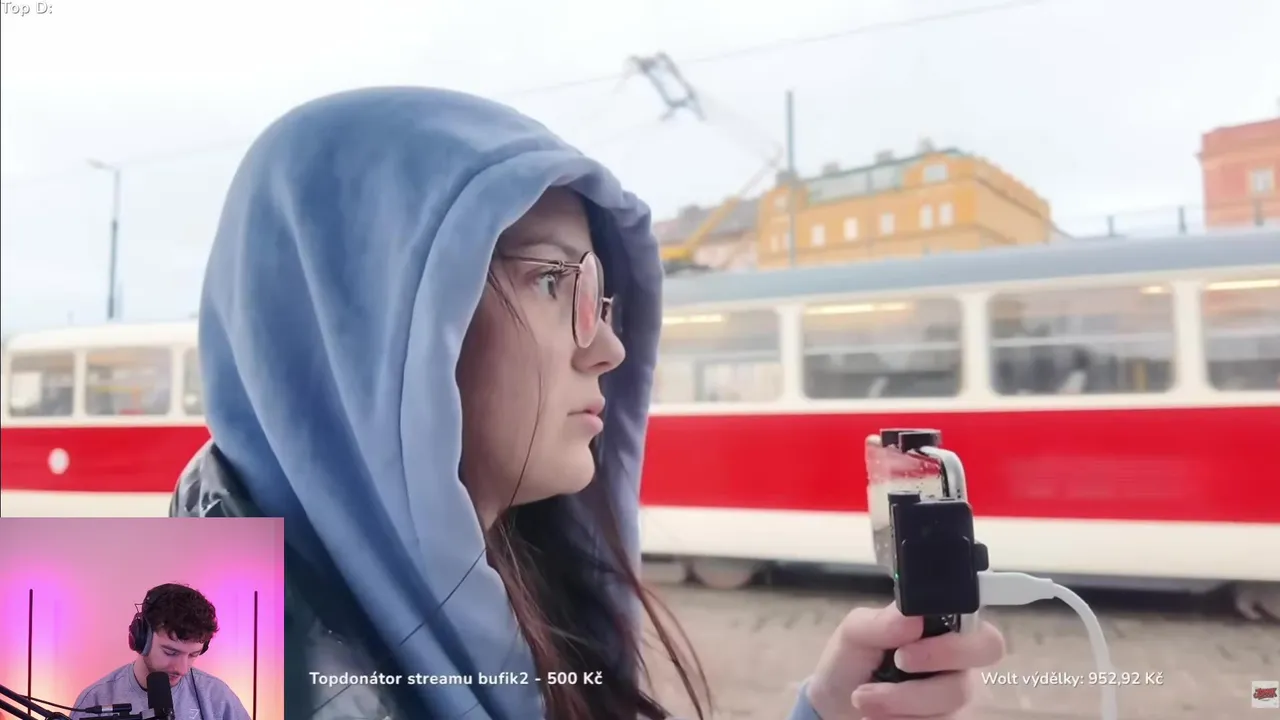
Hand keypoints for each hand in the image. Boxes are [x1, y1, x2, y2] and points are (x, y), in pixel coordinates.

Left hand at [805, 604, 1004, 718]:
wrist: (835, 702)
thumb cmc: (853, 659)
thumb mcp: (856, 632)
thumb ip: (881, 622)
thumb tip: (911, 619)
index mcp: (946, 634)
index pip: (985, 639)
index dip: (954, 648)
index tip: (904, 653)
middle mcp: (958, 669)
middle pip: (968, 684)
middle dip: (923, 686)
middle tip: (888, 679)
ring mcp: (951, 702)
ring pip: (946, 710)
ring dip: (899, 704)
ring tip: (862, 698)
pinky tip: (874, 715)